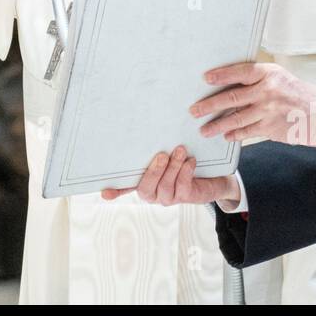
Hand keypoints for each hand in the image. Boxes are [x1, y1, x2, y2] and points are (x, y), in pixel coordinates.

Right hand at [100, 146, 238, 204]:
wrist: (212, 174)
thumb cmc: (181, 157)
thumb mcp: (166, 150)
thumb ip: (154, 144)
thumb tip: (143, 119)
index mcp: (142, 180)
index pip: (125, 186)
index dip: (116, 190)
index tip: (104, 192)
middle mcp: (152, 192)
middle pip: (145, 188)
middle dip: (154, 172)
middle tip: (161, 155)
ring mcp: (167, 197)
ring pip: (166, 186)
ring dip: (173, 167)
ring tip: (180, 150)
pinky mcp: (185, 197)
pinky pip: (182, 186)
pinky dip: (185, 171)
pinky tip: (191, 160)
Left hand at [191, 62, 315, 149]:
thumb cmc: (302, 96)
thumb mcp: (282, 79)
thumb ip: (260, 80)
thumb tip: (231, 83)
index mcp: (270, 73)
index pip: (240, 72)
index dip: (221, 75)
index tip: (205, 79)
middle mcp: (268, 90)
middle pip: (231, 97)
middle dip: (209, 105)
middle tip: (194, 110)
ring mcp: (268, 110)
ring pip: (236, 118)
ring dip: (217, 124)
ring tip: (204, 129)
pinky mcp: (271, 128)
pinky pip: (247, 131)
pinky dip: (235, 134)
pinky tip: (226, 136)